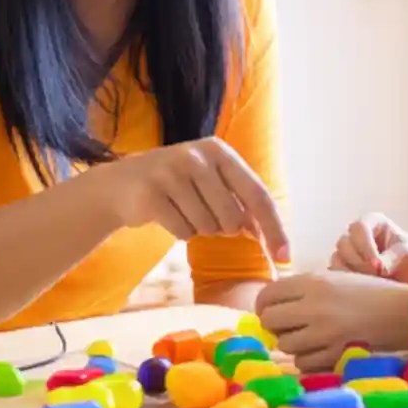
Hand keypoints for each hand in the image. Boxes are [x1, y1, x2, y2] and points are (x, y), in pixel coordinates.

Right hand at [97, 137, 289, 261]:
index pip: (258, 195)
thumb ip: (242, 204)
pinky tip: (167, 214)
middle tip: (203, 213)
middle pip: (233, 218)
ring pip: (207, 227)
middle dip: (222, 228)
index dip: (274, 228)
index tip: (285, 256)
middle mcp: (198, 156)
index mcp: (220, 152)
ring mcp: (171, 172)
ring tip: (181, 209)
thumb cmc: (178, 187)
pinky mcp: (151, 192)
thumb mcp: (212, 184)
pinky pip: (182, 232)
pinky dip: (179, 231)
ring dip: (198, 229)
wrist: (122, 184)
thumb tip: (272, 239)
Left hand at [255, 271, 407, 372]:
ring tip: (308, 338)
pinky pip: (303, 362)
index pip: (267, 295)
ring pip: (284, 344)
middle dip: (274, 325)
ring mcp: (323, 332)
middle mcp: (312, 306)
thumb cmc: (368, 291)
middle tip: (286, 326)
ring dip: (292, 343)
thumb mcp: (334, 277)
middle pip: (269, 320)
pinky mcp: (334, 354)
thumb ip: (304, 288)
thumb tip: (273, 302)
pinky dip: (308, 359)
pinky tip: (321, 350)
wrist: (401, 310)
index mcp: (311, 282)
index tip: (270, 310)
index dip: (264, 305)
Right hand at [329, 213, 407, 284]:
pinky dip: (346, 284)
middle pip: (344, 244)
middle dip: (359, 262)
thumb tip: (378, 270)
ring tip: (371, 285)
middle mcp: (357, 236)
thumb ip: (392, 259)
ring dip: (351, 274)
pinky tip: (361, 291)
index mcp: (372, 222)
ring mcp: (350, 253)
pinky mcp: (346, 271)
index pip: (359, 228)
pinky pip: (336, 275)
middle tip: (376, 277)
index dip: (365, 246)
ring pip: (337, 260)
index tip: (378, 267)